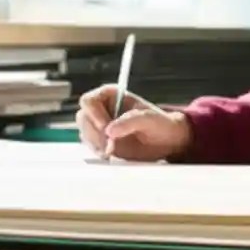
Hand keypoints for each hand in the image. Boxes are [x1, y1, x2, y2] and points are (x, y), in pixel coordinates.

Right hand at [74, 84, 192, 161]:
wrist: (166, 142)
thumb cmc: (159, 124)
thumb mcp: (148, 119)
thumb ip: (129, 122)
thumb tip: (109, 130)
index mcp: (110, 95)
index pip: (89, 101)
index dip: (94, 114)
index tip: (105, 128)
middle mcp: (101, 109)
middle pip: (83, 118)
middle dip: (94, 133)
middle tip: (110, 145)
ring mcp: (99, 126)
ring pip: (84, 133)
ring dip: (96, 144)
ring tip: (113, 150)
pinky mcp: (101, 141)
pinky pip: (90, 146)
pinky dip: (98, 152)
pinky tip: (111, 154)